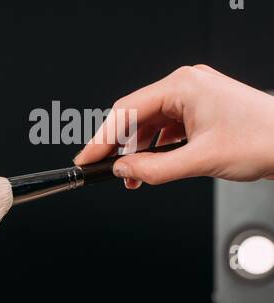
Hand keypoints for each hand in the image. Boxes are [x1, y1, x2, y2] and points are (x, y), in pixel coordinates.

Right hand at [74, 65, 273, 188]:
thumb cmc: (259, 140)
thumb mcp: (198, 161)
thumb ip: (154, 169)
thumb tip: (122, 171)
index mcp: (184, 85)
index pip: (127, 110)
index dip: (101, 138)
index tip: (85, 159)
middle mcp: (187, 85)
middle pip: (135, 115)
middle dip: (118, 146)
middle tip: (103, 172)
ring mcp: (194, 96)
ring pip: (150, 123)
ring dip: (137, 151)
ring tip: (133, 178)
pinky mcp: (200, 109)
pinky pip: (166, 127)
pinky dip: (155, 149)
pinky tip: (153, 167)